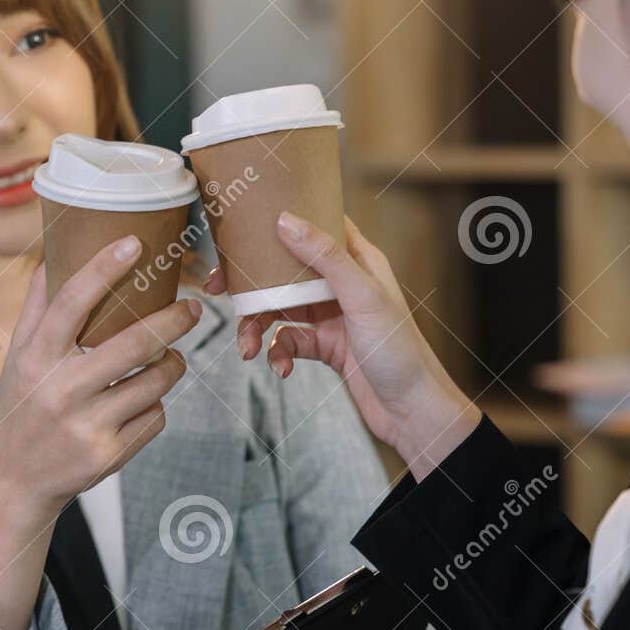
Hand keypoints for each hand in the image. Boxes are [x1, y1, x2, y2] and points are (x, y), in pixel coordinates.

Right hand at [0, 238, 200, 519]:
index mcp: (36, 358)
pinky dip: (156, 406)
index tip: (135, 244)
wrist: (12, 480)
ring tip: (172, 357)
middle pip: (134, 343)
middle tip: (193, 307)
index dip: (103, 268)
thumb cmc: (21, 406)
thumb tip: (53, 253)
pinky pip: (154, 418)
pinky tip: (143, 403)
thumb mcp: (18, 358)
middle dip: (174, 320)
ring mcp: (86, 425)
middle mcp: (60, 390)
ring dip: (173, 366)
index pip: (71, 302)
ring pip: (155, 383)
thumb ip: (38, 308)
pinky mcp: (109, 455)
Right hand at [205, 213, 479, 478]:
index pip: (316, 223)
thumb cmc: (401, 352)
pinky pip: (288, 342)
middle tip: (216, 290)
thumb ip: (325, 257)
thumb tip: (285, 220)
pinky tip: (282, 369)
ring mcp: (332, 315)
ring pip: (279, 308)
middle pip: (285, 268)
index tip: (243, 223)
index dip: (281, 218)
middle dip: (250, 282)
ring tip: (247, 349)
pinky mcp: (325, 346)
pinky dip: (278, 354)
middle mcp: (342, 283)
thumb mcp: (362, 297)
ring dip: (257, 327)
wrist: (412, 411)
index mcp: (358, 260)